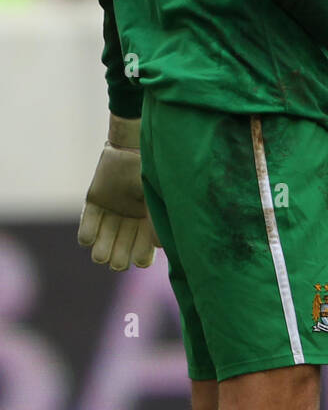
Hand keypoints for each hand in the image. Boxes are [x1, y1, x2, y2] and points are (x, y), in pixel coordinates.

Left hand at [78, 114, 159, 269]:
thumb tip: (159, 246)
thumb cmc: (151, 173)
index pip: (144, 250)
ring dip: (102, 251)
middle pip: (122, 251)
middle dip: (119, 257)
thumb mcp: (157, 197)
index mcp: (149, 223)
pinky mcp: (94, 203)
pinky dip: (87, 235)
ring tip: (101, 256)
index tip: (139, 259)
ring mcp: (112, 213)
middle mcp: (130, 221)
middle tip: (117, 262)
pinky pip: (87, 226)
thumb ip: (157, 220)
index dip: (140, 257)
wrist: (131, 147)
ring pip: (103, 243)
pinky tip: (89, 239)